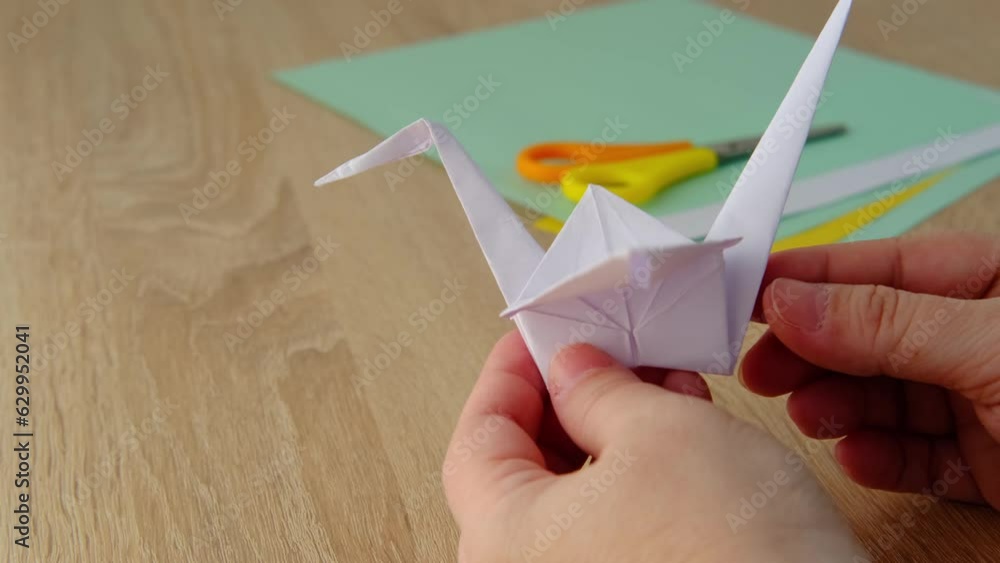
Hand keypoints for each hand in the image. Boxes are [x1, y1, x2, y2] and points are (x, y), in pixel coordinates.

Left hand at [443, 331, 862, 561]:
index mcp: (503, 539)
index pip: (478, 437)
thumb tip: (572, 368)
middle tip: (608, 353)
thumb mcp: (660, 433)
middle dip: (571, 399)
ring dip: (613, 431)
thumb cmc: (732, 553)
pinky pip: (612, 527)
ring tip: (663, 385)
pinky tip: (683, 439)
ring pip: (575, 496)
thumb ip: (598, 389)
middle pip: (523, 468)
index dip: (510, 374)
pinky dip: (636, 477)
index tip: (540, 336)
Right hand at [742, 233, 999, 508]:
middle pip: (868, 337)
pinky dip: (878, 459)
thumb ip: (888, 323)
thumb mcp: (990, 345)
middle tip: (760, 369)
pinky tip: (857, 457)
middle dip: (811, 354)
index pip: (880, 267)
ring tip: (808, 415)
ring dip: (837, 409)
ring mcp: (981, 402)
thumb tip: (792, 303)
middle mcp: (975, 337)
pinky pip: (912, 457)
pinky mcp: (984, 463)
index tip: (744, 293)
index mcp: (988, 283)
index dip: (809, 279)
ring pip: (882, 399)